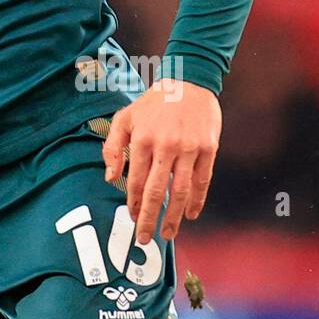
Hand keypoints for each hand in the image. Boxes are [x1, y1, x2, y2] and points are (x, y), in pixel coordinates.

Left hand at [101, 79, 220, 245]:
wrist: (189, 81)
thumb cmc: (154, 102)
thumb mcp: (125, 117)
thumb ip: (113, 146)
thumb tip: (109, 178)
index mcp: (143, 140)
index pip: (136, 180)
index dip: (133, 202)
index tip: (132, 216)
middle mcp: (165, 146)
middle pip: (156, 191)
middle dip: (149, 218)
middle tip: (145, 238)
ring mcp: (189, 149)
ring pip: (181, 191)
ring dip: (175, 217)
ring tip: (168, 234)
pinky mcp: (208, 149)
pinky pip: (203, 181)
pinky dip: (198, 200)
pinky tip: (192, 214)